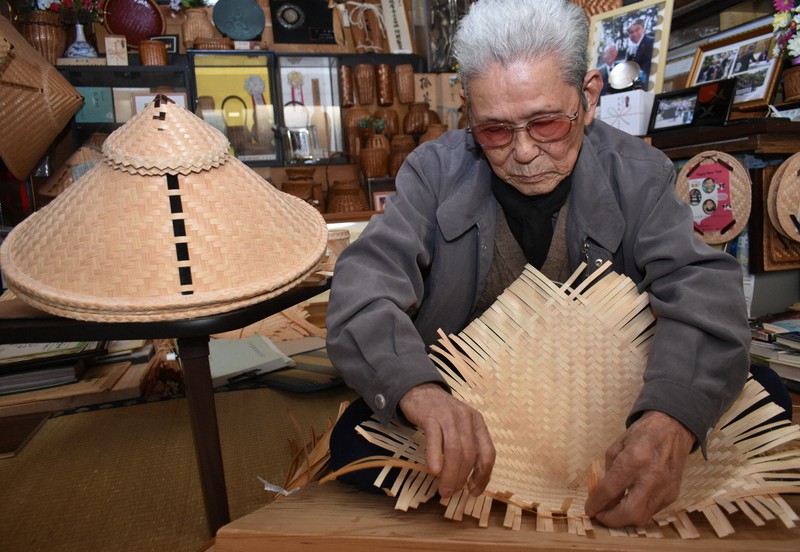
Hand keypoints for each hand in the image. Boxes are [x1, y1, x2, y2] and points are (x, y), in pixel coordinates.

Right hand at [398, 383, 494, 498]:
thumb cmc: (441, 414)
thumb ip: (466, 448)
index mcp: (478, 423)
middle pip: (470, 454)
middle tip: (451, 493)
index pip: (488, 454)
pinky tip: (434, 471)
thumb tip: (468, 481)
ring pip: (455, 449)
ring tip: (443, 489)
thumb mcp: (460, 427)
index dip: (483, 476)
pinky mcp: (431, 415)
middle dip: (462, 478)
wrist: (419, 390)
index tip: (474, 492)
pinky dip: (435, 456)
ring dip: (450, 473)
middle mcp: (467, 418)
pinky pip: (435, 438)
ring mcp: (449, 416)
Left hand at [584, 410, 694, 527]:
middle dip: (611, 520)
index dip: (596, 503)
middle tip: (600, 515)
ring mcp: (665, 488)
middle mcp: (651, 477)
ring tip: (613, 511)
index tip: (588, 510)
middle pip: (629, 513)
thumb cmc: (641, 435)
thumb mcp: (617, 447)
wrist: (672, 429)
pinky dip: (638, 511)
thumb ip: (608, 472)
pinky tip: (630, 503)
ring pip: (642, 518)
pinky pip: (652, 511)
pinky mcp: (672, 494)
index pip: (610, 490)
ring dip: (624, 519)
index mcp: (633, 460)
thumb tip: (601, 497)